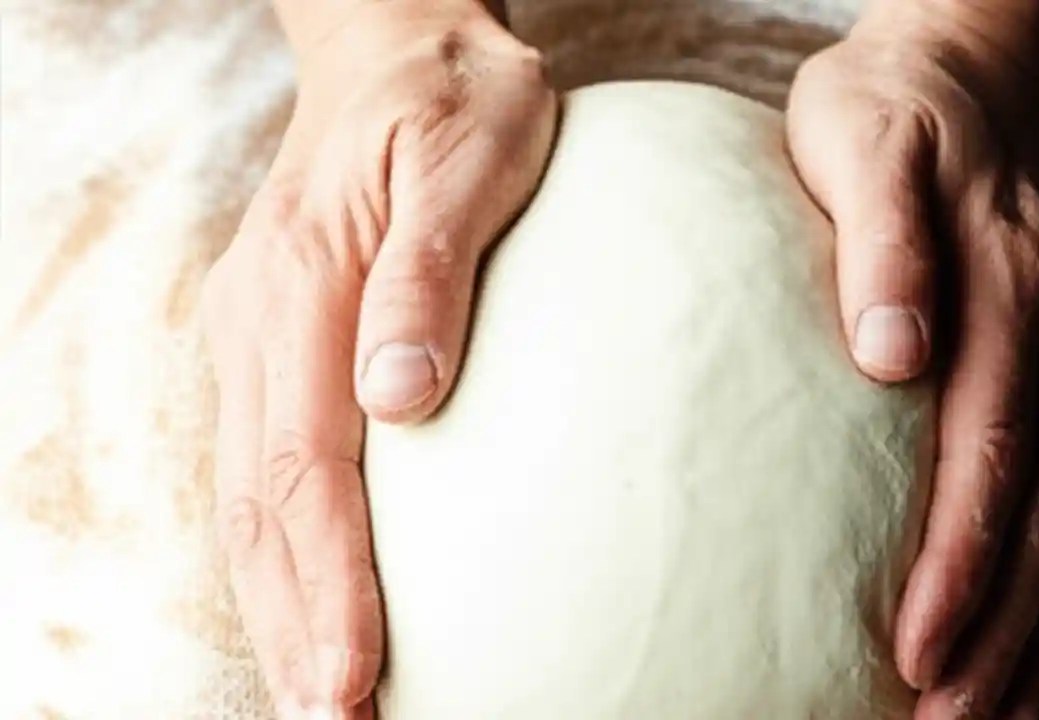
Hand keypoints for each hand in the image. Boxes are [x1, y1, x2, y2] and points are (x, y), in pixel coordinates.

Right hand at [199, 2, 555, 715]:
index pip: (303, 467)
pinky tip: (315, 598)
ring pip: (249, 497)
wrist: (398, 44)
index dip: (324, 584)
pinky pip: (266, 462)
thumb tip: (399, 397)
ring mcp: (255, 336)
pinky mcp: (274, 342)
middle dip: (293, 626)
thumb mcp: (467, 155)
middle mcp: (257, 324)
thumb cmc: (454, 96)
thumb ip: (427, 272)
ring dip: (280, 603)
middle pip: (259, 507)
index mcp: (300, 287)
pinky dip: (285, 546)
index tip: (350, 682)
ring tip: (322, 697)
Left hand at [787, 0, 1038, 716]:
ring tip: (1000, 713)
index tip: (917, 655)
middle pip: (1038, 514)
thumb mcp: (863, 144)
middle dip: (995, 630)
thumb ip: (882, 244)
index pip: (987, 459)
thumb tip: (893, 354)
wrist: (965, 56)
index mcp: (1005, 295)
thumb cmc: (890, 104)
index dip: (956, 567)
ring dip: (1034, 625)